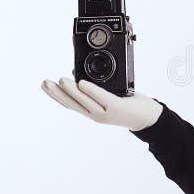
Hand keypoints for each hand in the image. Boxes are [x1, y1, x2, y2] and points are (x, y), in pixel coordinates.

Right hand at [41, 77, 162, 131]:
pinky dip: (91, 90)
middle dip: (57, 93)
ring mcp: (105, 112)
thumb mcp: (109, 95)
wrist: (149, 119)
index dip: (56, 96)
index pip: (69, 104)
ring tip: (60, 80)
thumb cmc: (130, 105)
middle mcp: (96, 114)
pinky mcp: (116, 108)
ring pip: (84, 101)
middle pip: (72, 104)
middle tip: (45, 82)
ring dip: (71, 90)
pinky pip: (101, 98)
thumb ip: (95, 89)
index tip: (44, 85)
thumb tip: (78, 75)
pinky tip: (82, 83)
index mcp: (92, 111)